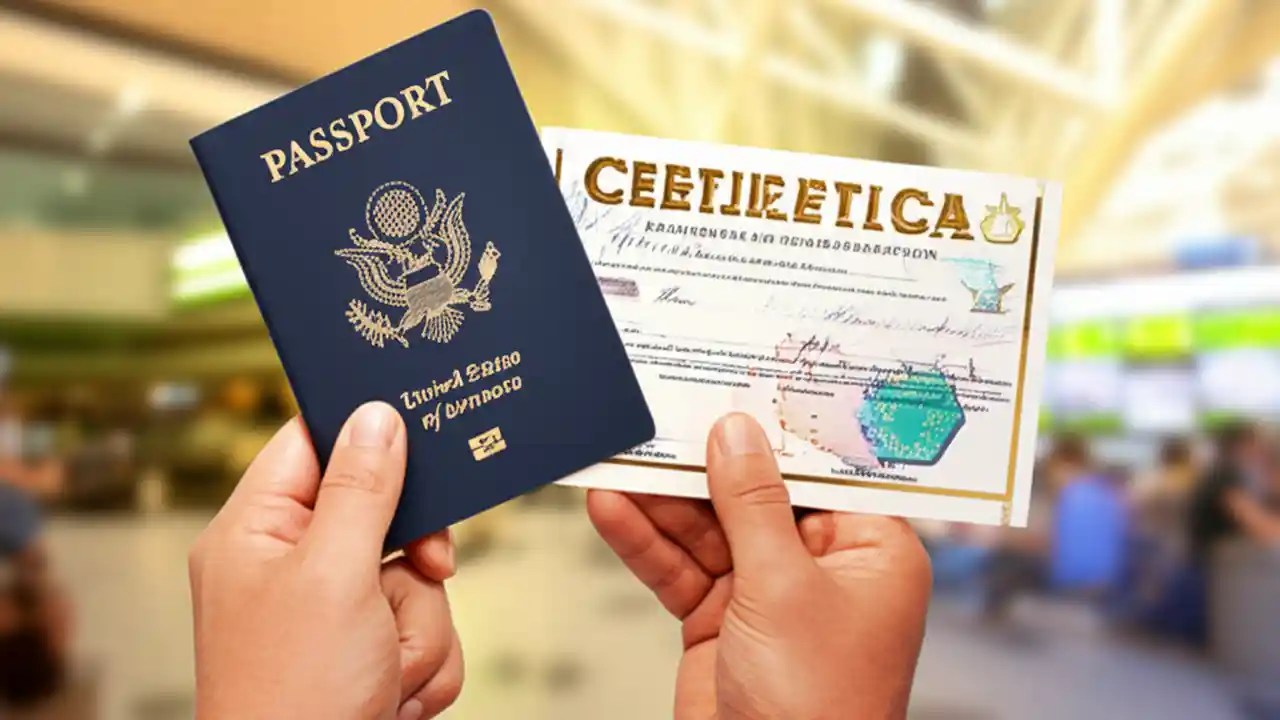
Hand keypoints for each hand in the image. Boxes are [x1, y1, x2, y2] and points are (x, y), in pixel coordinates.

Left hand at [189, 402, 462, 719]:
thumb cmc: (293, 696)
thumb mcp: (333, 575)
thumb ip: (363, 490)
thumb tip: (379, 413)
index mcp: (258, 532)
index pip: (313, 443)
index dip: (367, 433)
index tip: (422, 428)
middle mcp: (293, 566)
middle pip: (388, 514)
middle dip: (413, 564)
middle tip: (427, 567)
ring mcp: (334, 614)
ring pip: (419, 580)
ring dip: (418, 630)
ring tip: (381, 671)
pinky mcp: (368, 654)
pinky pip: (427, 630)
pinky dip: (423, 666)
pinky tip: (389, 696)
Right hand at [588, 413, 930, 718]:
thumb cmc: (816, 704)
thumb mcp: (783, 588)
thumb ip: (753, 505)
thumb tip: (735, 432)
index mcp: (870, 551)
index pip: (822, 471)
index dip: (778, 428)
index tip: (738, 382)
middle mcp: (821, 567)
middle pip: (756, 494)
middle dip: (704, 462)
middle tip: (659, 414)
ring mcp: (766, 594)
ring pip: (708, 529)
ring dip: (662, 499)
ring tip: (619, 453)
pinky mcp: (719, 620)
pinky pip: (680, 568)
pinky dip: (646, 543)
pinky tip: (611, 508)